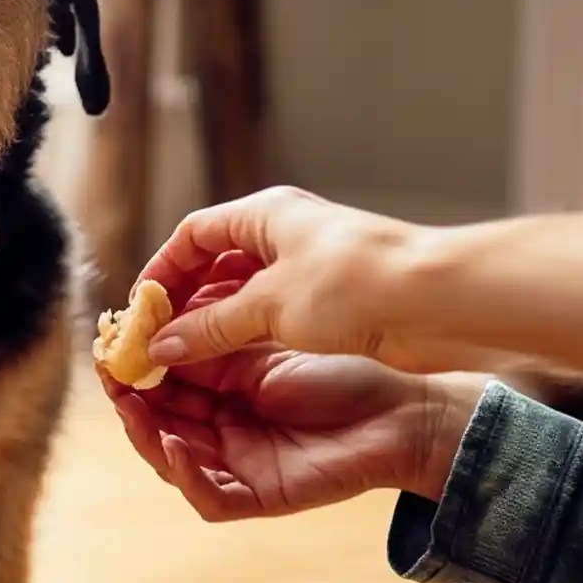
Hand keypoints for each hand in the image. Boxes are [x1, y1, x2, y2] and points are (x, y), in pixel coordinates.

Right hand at [100, 347, 487, 520]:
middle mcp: (222, 431)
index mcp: (221, 393)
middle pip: (158, 421)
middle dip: (130, 397)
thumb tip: (154, 337)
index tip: (113, 341)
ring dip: (144, 432)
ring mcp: (238, 466)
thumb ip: (212, 348)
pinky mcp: (259, 495)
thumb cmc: (342, 370)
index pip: (164, 382)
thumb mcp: (265, 348)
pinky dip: (187, 473)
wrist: (402, 410)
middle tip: (110, 373)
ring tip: (129, 404)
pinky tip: (174, 445)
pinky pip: (209, 496)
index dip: (136, 365)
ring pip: (171, 459)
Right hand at [139, 186, 509, 373]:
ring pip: (239, 298)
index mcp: (264, 216)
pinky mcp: (327, 307)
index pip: (193, 236)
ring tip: (181, 359)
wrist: (441, 302)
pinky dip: (240, 339)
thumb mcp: (270, 304)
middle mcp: (282, 238)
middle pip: (212, 267)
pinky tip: (225, 366)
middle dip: (181, 305)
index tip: (142, 309)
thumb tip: (161, 344)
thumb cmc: (358, 282)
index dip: (162, 270)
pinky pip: (266, 320)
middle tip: (155, 342)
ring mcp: (305, 273)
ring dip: (209, 326)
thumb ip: (211, 325)